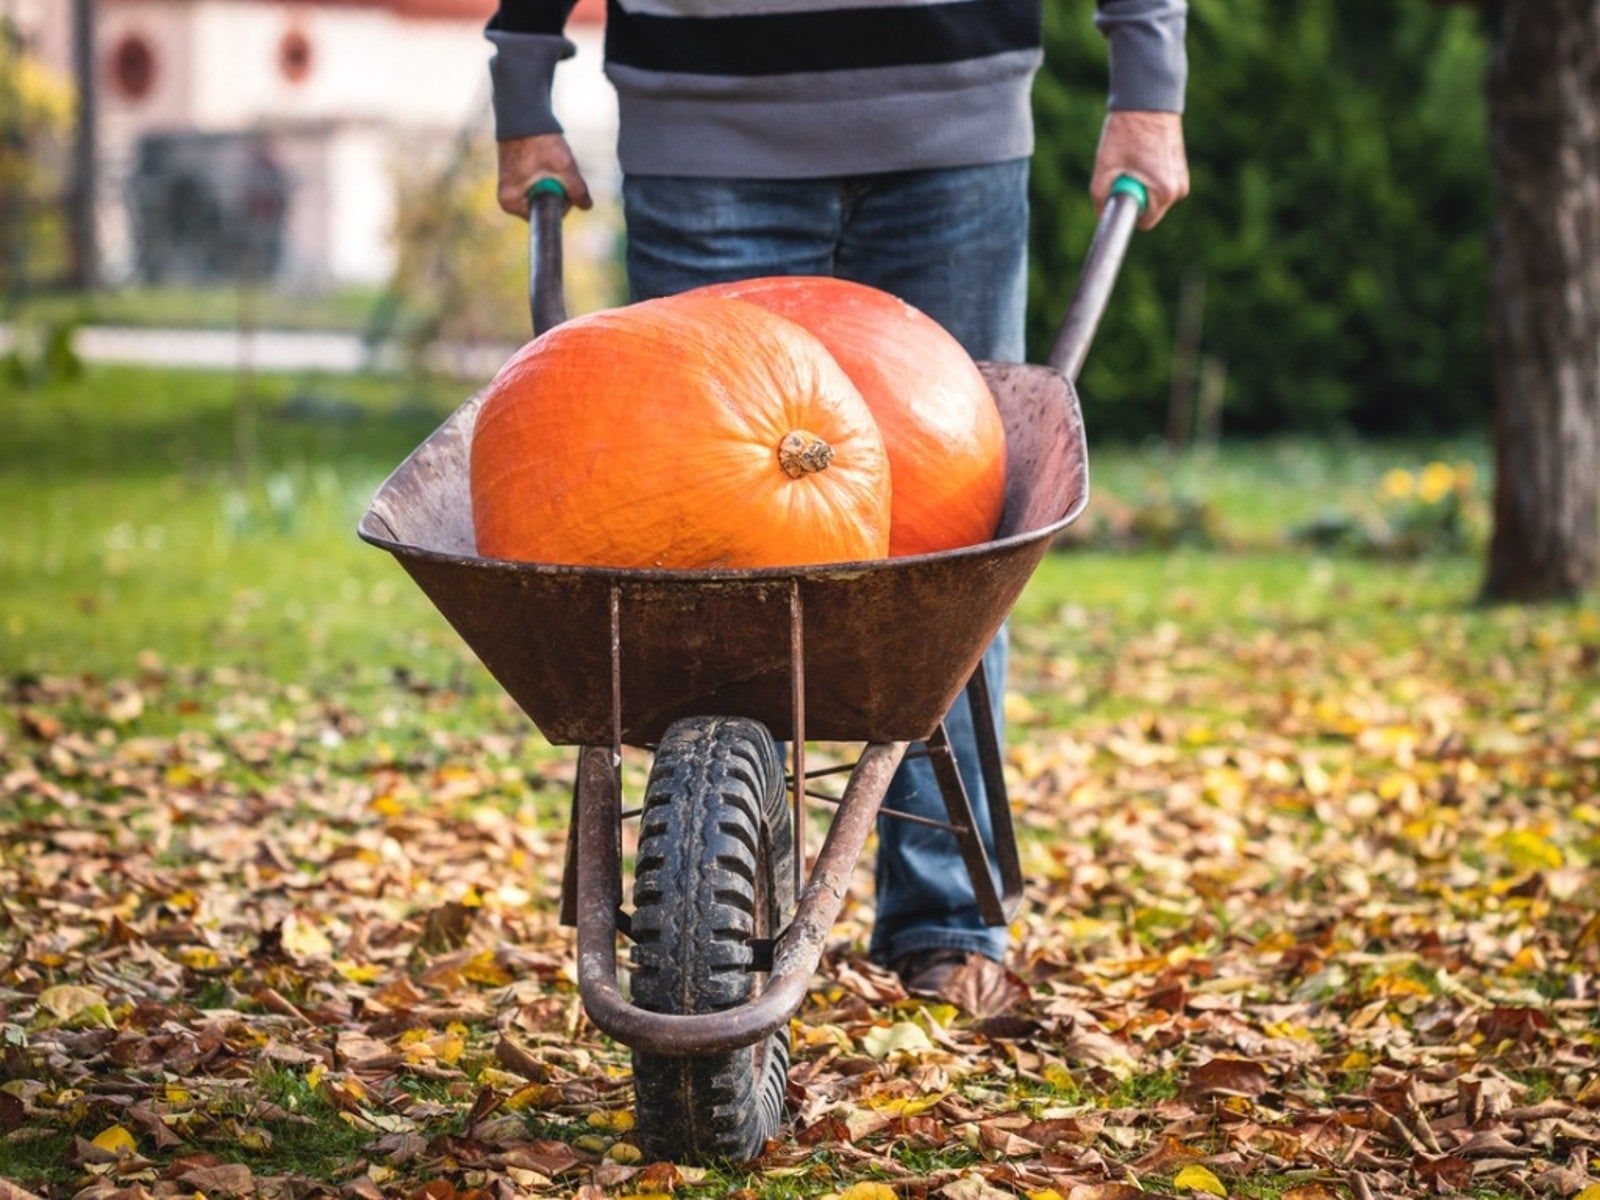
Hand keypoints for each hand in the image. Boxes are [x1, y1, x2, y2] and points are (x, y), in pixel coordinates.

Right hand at [496, 134, 592, 217]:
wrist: (523, 115)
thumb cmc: (539, 141)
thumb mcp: (564, 167)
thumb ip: (578, 190)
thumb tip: (587, 206)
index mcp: (512, 203)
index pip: (547, 215)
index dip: (562, 201)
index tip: (565, 183)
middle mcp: (508, 200)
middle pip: (546, 206)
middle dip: (559, 190)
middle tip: (560, 168)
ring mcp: (512, 189)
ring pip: (545, 194)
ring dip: (555, 182)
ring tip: (551, 161)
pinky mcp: (517, 180)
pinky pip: (540, 185)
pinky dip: (548, 175)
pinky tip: (546, 159)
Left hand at [1091, 111, 1188, 229]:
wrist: (1148, 99)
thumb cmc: (1126, 132)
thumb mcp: (1105, 167)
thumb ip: (1100, 197)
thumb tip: (1103, 214)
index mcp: (1165, 192)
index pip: (1142, 223)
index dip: (1125, 212)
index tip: (1116, 196)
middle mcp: (1179, 189)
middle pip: (1148, 210)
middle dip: (1132, 196)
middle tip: (1122, 171)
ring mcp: (1182, 178)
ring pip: (1152, 196)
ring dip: (1139, 184)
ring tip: (1132, 159)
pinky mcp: (1179, 168)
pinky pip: (1158, 183)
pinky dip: (1146, 175)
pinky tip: (1141, 155)